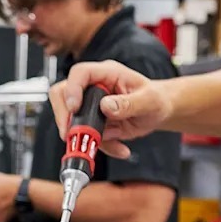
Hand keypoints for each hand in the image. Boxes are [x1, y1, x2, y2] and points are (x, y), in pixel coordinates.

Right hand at [49, 60, 174, 159]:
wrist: (157, 112)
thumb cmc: (155, 100)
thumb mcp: (149, 101)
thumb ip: (129, 103)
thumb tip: (106, 106)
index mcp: (108, 74)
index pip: (80, 73)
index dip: (72, 89)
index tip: (74, 109)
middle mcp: (94, 87)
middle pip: (63, 95)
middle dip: (65, 117)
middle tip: (73, 134)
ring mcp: (89, 104)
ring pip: (69, 119)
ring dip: (84, 137)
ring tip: (112, 144)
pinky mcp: (90, 121)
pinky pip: (84, 136)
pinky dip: (98, 147)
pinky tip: (119, 148)